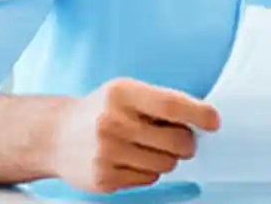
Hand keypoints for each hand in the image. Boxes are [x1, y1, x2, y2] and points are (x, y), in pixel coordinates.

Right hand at [49, 77, 219, 192]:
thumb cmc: (101, 110)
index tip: (214, 121)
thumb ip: (160, 102)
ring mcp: (106, 153)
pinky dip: (148, 170)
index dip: (198, 114)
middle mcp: (112, 122)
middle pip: (176, 141)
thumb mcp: (125, 92)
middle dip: (186, 143)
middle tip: (180, 139)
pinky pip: (149, 179)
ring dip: (166, 157)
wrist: (55, 136)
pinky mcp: (104, 179)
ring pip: (166, 164)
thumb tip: (201, 120)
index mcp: (121, 94)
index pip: (171, 105)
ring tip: (148, 147)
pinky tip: (130, 159)